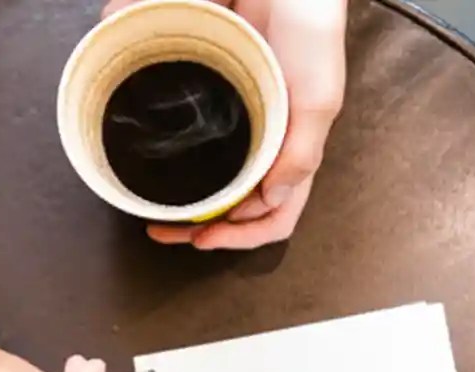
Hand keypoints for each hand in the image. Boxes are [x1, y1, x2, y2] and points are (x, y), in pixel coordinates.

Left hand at [106, 0, 347, 249]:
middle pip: (237, 204)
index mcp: (297, 151)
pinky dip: (180, 149)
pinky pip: (200, 134)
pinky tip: (158, 154)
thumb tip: (271, 201)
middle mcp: (270, 141)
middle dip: (201, 225)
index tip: (201, 239)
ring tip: (156, 202)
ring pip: (217, 175)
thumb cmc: (312, 29)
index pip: (275, 216)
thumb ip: (300, 153)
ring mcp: (244, 120)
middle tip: (162, 229)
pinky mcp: (220, 93)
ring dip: (187, 195)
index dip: (240, 237)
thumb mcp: (318, 97)